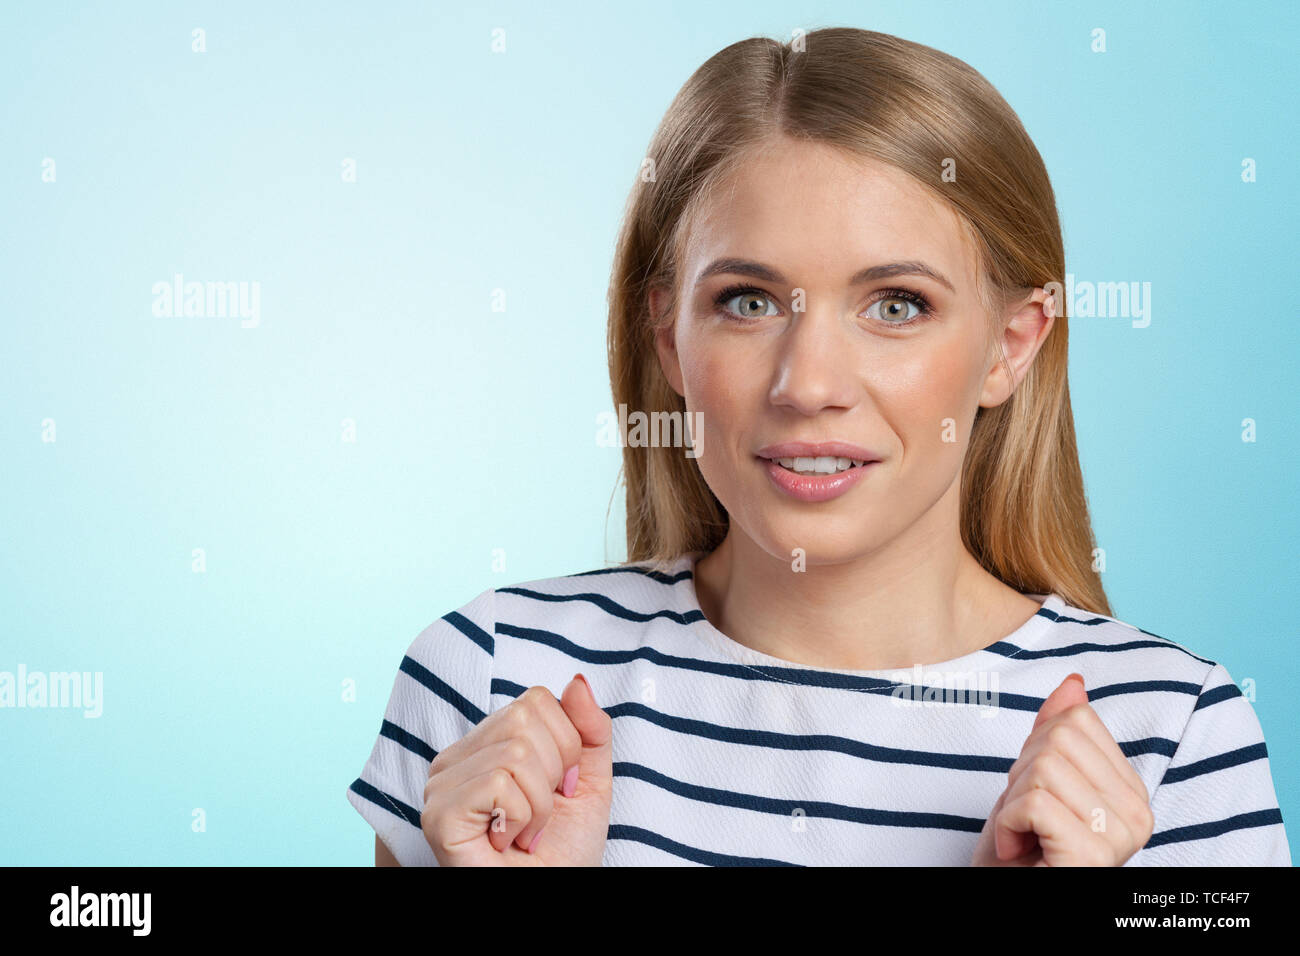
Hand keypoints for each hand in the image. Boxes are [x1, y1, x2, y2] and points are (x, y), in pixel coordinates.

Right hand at [420, 673, 612, 865]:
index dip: (566, 746)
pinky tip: (507, 843)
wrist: (551, 895)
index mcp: (487, 742)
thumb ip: (590, 730)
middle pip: (526, 719)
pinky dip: (522, 818)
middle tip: (542, 815)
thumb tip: (578, 681)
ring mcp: (441, 783)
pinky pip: (500, 783)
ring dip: (540, 805)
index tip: (560, 791)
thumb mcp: (590, 782)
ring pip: (517, 752)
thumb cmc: (563, 851)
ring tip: (525, 833)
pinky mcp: (439, 813)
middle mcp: (456, 756)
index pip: (536, 699)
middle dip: (555, 773)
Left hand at [971, 673, 1153, 865]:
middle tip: (1027, 820)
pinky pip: (1034, 801)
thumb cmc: (1018, 851)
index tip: (1036, 797)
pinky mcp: (1095, 854)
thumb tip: (1074, 683)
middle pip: (1057, 740)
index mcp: (1130, 790)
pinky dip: (1009, 825)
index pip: (1076, 721)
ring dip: (1013, 802)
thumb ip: (1054, 733)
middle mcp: (1138, 813)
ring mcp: (1121, 836)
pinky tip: (1019, 852)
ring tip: (1025, 836)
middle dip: (1021, 775)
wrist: (1006, 895)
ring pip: (1043, 768)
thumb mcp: (1030, 781)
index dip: (1034, 752)